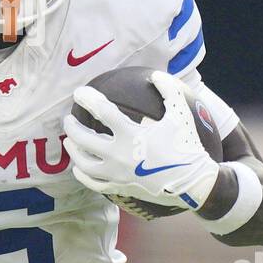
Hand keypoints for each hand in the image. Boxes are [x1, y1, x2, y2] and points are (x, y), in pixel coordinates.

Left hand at [63, 70, 219, 212]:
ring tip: (69, 141)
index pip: (101, 111)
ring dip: (73, 150)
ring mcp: (117, 174)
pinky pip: (94, 183)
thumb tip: (155, 75)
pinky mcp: (120, 188)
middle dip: (72, 126)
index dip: (88, 99)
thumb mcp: (181, 115)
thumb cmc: (186, 147)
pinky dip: (82, 175)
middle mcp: (119, 155)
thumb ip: (169, 91)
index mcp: (131, 135)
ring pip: (84, 162)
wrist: (193, 184)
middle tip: (68, 118)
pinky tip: (78, 168)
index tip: (79, 93)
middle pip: (84, 138)